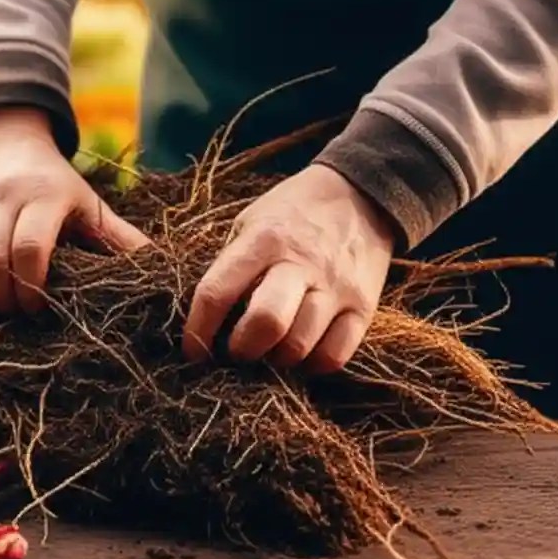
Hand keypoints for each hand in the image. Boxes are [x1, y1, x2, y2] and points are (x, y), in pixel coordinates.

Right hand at [0, 106, 148, 313]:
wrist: (3, 134)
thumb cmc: (52, 181)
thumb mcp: (86, 202)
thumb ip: (116, 237)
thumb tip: (157, 269)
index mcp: (46, 194)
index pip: (32, 248)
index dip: (32, 287)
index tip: (37, 307)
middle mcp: (3, 191)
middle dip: (3, 297)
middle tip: (14, 311)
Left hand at [182, 164, 395, 371]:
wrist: (360, 194)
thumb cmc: (292, 214)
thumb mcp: (251, 221)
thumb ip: (231, 265)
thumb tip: (206, 319)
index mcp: (263, 240)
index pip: (217, 292)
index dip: (198, 330)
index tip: (193, 351)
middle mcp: (301, 264)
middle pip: (266, 323)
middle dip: (241, 349)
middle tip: (237, 351)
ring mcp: (336, 287)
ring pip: (299, 346)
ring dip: (276, 359)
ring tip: (269, 350)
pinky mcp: (364, 306)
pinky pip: (335, 355)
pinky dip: (312, 364)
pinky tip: (302, 353)